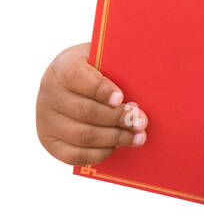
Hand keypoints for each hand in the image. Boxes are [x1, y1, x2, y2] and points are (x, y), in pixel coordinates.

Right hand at [35, 42, 148, 165]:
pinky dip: (100, 152)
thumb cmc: (96, 71)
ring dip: (115, 138)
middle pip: (85, 111)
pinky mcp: (50, 142)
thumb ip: (117, 66)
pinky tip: (117, 146)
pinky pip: (75, 155)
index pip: (76, 77)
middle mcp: (49, 94)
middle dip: (118, 118)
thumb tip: (147, 77)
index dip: (99, 89)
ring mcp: (46, 120)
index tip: (121, 97)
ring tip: (138, 137)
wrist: (69, 86)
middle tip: (141, 122)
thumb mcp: (103, 59)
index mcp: (62, 67)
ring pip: (82, 135)